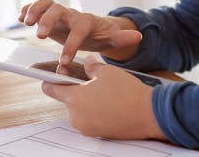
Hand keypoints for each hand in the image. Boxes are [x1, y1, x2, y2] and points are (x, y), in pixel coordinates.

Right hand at [18, 0, 141, 64]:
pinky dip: (27, 9)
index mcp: (85, 22)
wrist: (92, 28)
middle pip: (59, 9)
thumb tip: (139, 35)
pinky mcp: (47, 15)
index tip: (64, 60)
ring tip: (26, 22)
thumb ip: (122, 38)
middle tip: (41, 36)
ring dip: (35, 10)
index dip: (72, 44)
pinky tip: (21, 17)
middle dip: (49, 21)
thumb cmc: (100, 35)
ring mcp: (58, 13)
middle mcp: (70, 14)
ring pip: (46, 3)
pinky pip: (36, 6)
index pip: (79, 29)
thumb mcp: (112, 39)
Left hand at [42, 56, 166, 140]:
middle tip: (91, 81)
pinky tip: (110, 103)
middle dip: (76, 89)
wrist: (149, 114)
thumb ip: (92, 68)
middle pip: (68, 99)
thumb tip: (88, 64)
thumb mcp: (108, 72)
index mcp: (74, 98)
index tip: (51, 75)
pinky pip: (90, 119)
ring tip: (105, 92)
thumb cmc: (127, 91)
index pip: (51, 88)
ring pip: (80, 110)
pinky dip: (96, 111)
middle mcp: (76, 116)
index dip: (50, 79)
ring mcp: (86, 127)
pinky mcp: (97, 134)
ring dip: (87, 101)